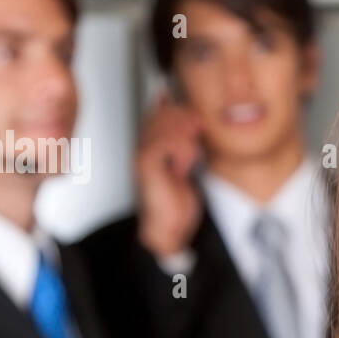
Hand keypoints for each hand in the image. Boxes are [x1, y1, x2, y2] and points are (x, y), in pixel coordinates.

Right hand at [134, 94, 203, 259]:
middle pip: (165, 112)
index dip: (181, 114)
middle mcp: (144, 144)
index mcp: (152, 143)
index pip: (163, 110)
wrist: (168, 227)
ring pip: (167, 124)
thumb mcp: (188, 165)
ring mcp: (142, 152)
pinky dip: (182, 151)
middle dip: (186, 123)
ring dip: (187, 140)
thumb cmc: (178, 201)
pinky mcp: (146, 163)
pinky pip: (167, 142)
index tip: (195, 128)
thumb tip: (192, 119)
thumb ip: (187, 142)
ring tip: (187, 162)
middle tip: (195, 146)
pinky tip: (182, 167)